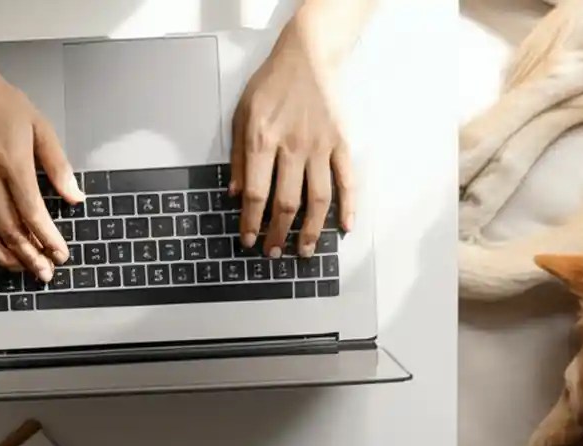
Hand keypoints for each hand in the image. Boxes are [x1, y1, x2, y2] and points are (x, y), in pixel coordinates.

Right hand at [0, 51, 81, 279]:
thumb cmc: (0, 103)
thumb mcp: (40, 127)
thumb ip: (59, 166)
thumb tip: (75, 197)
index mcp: (12, 164)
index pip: (33, 214)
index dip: (48, 239)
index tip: (61, 254)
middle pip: (9, 230)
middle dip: (29, 256)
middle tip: (44, 272)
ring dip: (1, 257)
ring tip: (18, 268)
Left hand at [230, 14, 354, 259]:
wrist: (307, 56)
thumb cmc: (271, 84)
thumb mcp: (242, 114)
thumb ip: (238, 157)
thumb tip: (234, 194)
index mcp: (262, 139)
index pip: (256, 193)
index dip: (250, 222)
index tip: (248, 240)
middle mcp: (292, 146)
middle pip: (286, 203)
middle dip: (278, 234)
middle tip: (274, 253)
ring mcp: (320, 146)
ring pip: (318, 199)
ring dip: (311, 230)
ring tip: (305, 251)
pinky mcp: (340, 143)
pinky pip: (346, 180)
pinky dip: (348, 206)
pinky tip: (345, 227)